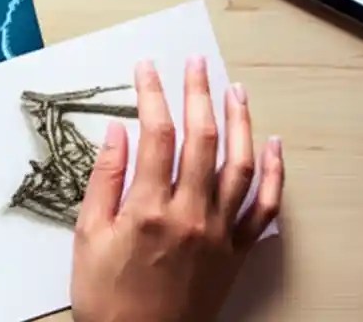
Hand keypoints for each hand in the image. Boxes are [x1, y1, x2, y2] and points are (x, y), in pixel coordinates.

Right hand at [71, 57, 283, 321]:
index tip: (147, 69)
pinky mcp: (237, 253)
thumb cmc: (107, 299)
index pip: (156, 134)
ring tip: (234, 89)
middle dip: (198, 93)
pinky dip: (274, 173)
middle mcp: (191, 216)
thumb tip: (118, 132)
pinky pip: (266, 207)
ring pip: (240, 165)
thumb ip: (106, 180)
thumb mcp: (88, 237)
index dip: (152, 94)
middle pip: (202, 139)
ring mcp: (220, 234)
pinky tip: (272, 145)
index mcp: (148, 210)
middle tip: (195, 63)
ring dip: (240, 121)